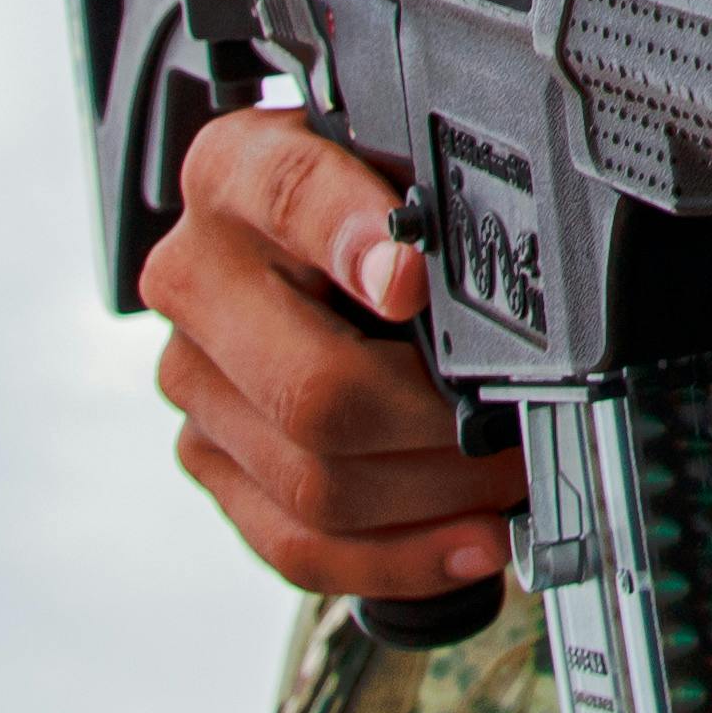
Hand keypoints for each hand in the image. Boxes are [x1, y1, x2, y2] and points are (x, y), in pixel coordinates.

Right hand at [134, 101, 527, 602]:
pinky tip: (469, 543)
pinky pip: (296, 542)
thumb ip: (429, 186)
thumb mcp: (395, 156)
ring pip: (314, 480)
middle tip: (516, 425)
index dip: (353, 240)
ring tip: (510, 479)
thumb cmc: (368, 196)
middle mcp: (196, 277)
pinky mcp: (208, 456)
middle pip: (311, 386)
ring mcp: (195, 378)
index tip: (414, 281)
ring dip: (438, 498)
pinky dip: (398, 556)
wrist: (304, 236)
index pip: (288, 198)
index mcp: (234, 173)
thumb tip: (475, 257)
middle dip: (440, 425)